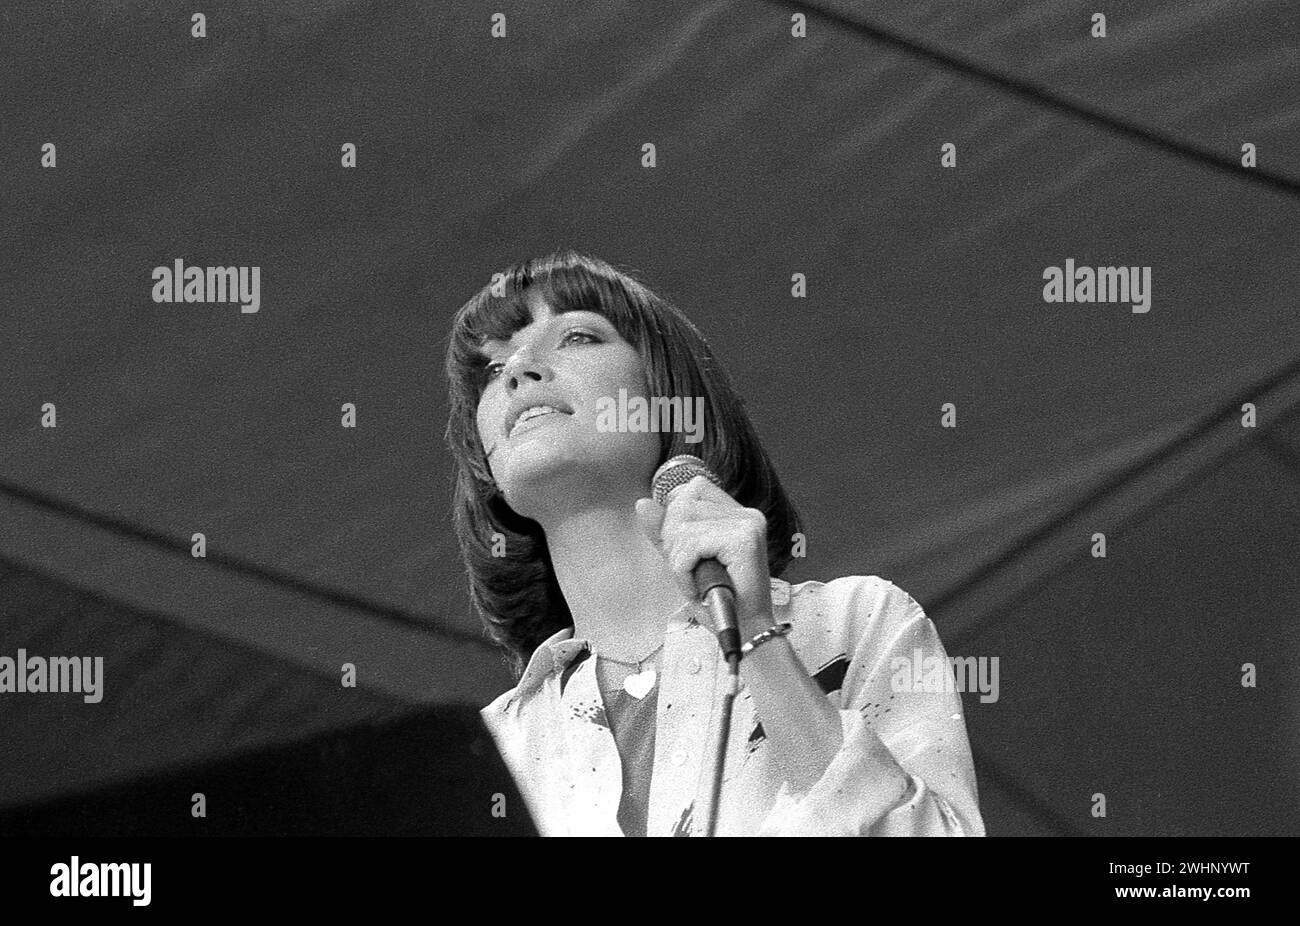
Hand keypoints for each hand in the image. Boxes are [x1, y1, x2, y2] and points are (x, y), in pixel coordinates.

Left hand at [635, 475, 773, 636]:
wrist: (745, 630)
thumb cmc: (720, 599)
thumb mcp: (685, 560)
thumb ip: (664, 532)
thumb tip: (643, 504)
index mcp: (737, 513)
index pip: (693, 489)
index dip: (677, 518)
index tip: (684, 551)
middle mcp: (746, 514)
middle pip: (684, 504)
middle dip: (674, 542)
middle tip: (689, 571)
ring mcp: (747, 524)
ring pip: (685, 528)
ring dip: (680, 561)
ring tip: (696, 581)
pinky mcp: (743, 540)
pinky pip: (692, 545)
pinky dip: (685, 570)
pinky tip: (698, 586)